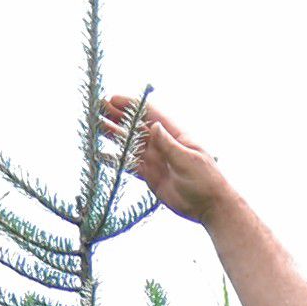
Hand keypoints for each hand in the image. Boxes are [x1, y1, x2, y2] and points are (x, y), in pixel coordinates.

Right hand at [99, 93, 230, 227]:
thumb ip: (169, 144)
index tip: (113, 99)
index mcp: (175, 135)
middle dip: (118, 117)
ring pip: (130, 144)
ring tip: (96, 126)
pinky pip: (129, 165)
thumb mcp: (188, 159)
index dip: (131, 106)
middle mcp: (163, 144)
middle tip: (97, 107)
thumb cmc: (206, 180)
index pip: (150, 115)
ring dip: (114, 135)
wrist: (210, 207)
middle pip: (136, 127)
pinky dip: (116, 160)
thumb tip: (154, 125)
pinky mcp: (151, 176)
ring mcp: (155, 160)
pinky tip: (102, 155)